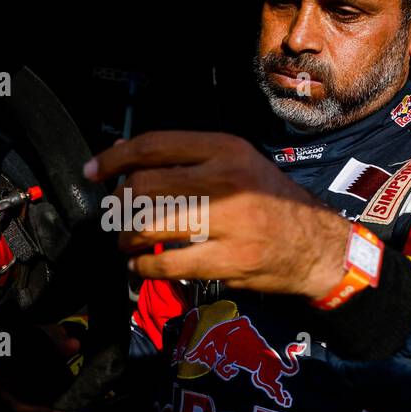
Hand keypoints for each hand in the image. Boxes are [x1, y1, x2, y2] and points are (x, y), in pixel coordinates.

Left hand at [83, 131, 350, 300]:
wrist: (317, 245)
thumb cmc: (270, 202)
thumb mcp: (237, 164)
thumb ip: (185, 159)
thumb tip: (124, 156)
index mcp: (225, 149)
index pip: (154, 145)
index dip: (114, 158)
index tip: (93, 171)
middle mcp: (226, 179)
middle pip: (144, 185)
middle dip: (119, 204)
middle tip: (117, 216)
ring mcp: (229, 221)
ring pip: (150, 224)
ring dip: (126, 237)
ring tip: (126, 242)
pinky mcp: (229, 259)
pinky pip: (166, 262)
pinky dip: (143, 266)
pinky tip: (141, 264)